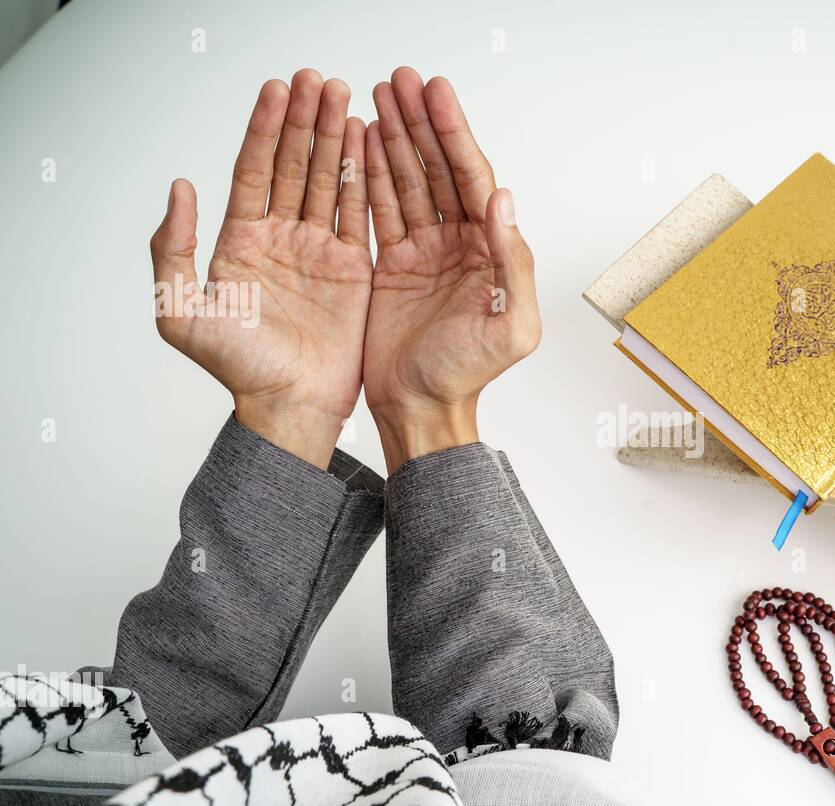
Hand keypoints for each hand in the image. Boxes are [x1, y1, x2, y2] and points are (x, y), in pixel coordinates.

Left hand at [150, 69, 372, 468]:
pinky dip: (364, 178)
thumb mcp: (180, 309)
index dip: (265, 129)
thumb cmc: (235, 368)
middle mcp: (282, 239)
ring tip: (346, 97)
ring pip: (328, 181)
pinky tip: (368, 145)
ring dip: (335, 138)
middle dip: (305, 121)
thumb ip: (173, 248)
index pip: (254, 170)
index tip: (278, 91)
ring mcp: (320, 252)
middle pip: (294, 165)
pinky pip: (360, 214)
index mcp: (241, 242)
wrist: (288, 405)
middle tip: (318, 80)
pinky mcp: (354, 270)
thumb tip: (179, 188)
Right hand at [362, 68, 540, 470]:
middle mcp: (459, 244)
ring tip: (376, 93)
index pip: (473, 180)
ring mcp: (424, 251)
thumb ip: (513, 263)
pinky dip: (368, 173)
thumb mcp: (510, 327)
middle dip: (421, 122)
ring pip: (408, 180)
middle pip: (440, 169)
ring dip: (393, 137)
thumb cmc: (468, 376)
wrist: (422, 409)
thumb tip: (504, 198)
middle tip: (400, 79)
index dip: (454, 135)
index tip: (435, 95)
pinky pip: (379, 207)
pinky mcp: (391, 264)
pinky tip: (358, 140)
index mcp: (491, 253)